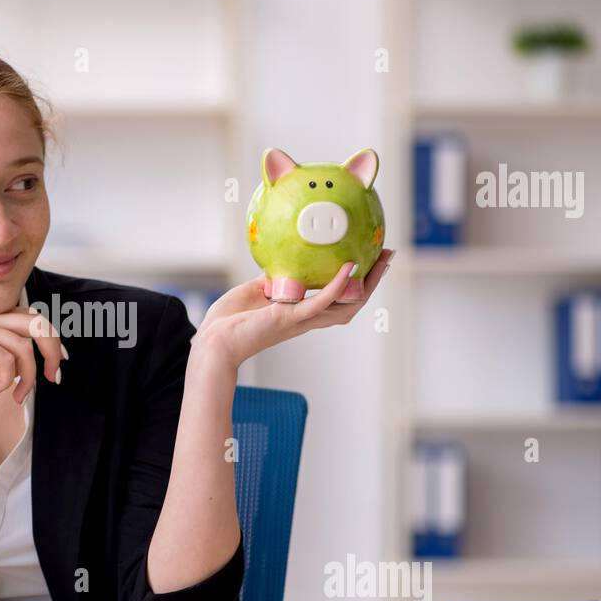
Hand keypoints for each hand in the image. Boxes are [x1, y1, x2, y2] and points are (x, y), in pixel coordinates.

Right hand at [0, 307, 65, 403]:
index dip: (50, 337)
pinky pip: (6, 361)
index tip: (55, 362)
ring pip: (25, 348)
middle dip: (54, 349)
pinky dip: (8, 380)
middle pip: (39, 323)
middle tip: (53, 375)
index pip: (31, 316)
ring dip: (28, 377)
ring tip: (18, 396)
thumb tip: (11, 375)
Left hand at [193, 248, 393, 368]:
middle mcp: (305, 320)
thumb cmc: (228, 322)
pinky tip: (349, 268)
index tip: (369, 261)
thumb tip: (284, 262)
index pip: (337, 300)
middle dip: (372, 282)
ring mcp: (299, 320)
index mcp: (299, 314)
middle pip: (351, 303)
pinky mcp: (289, 318)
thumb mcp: (256, 292)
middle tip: (387, 258)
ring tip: (380, 262)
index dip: (356, 284)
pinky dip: (337, 286)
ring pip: (344, 305)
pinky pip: (320, 302)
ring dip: (365, 284)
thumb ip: (275, 280)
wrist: (213, 342)